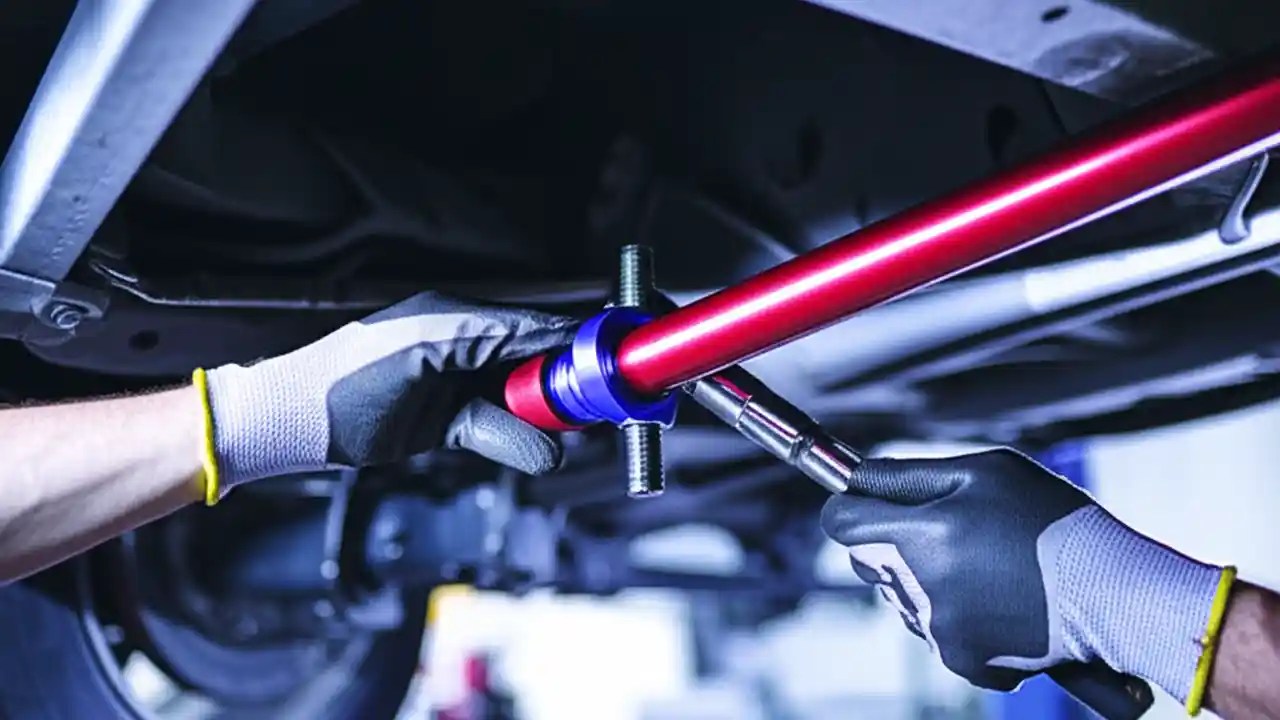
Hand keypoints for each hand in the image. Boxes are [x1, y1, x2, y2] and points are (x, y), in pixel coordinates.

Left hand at [202, 292, 575, 492]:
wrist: (289, 417)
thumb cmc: (340, 394)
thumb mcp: (424, 407)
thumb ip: (492, 423)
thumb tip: (550, 453)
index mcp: (455, 318)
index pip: (538, 326)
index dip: (582, 343)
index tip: (620, 359)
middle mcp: (461, 337)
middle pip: (539, 355)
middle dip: (571, 382)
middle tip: (605, 408)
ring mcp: (455, 370)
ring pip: (523, 386)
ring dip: (548, 409)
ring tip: (575, 428)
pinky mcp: (447, 405)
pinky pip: (498, 411)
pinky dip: (521, 426)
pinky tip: (539, 439)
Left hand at [820, 448, 1230, 703]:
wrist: (1115, 594)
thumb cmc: (1052, 521)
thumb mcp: (985, 471)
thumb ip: (909, 475)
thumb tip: (857, 479)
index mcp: (922, 531)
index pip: (838, 521)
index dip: (848, 507)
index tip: (862, 503)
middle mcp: (920, 584)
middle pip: (866, 561)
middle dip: (889, 542)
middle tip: (942, 531)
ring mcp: (937, 628)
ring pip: (901, 596)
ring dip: (926, 579)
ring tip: (987, 566)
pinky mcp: (960, 660)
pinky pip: (935, 631)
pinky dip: (957, 616)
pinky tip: (998, 599)